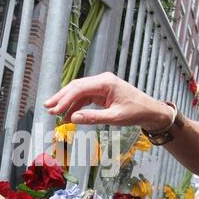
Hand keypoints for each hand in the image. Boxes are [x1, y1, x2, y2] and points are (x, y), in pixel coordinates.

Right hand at [44, 72, 169, 130]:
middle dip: (61, 97)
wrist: (150, 111)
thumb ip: (93, 117)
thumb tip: (73, 118)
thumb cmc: (136, 112)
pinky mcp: (102, 91)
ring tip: (54, 113)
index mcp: (106, 82)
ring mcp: (102, 85)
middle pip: (76, 87)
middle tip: (47, 108)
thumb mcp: (115, 118)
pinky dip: (76, 105)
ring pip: (79, 91)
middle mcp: (102, 80)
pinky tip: (68, 115)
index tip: (55, 111)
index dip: (65, 100)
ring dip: (67, 102)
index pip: (79, 89)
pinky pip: (85, 97)